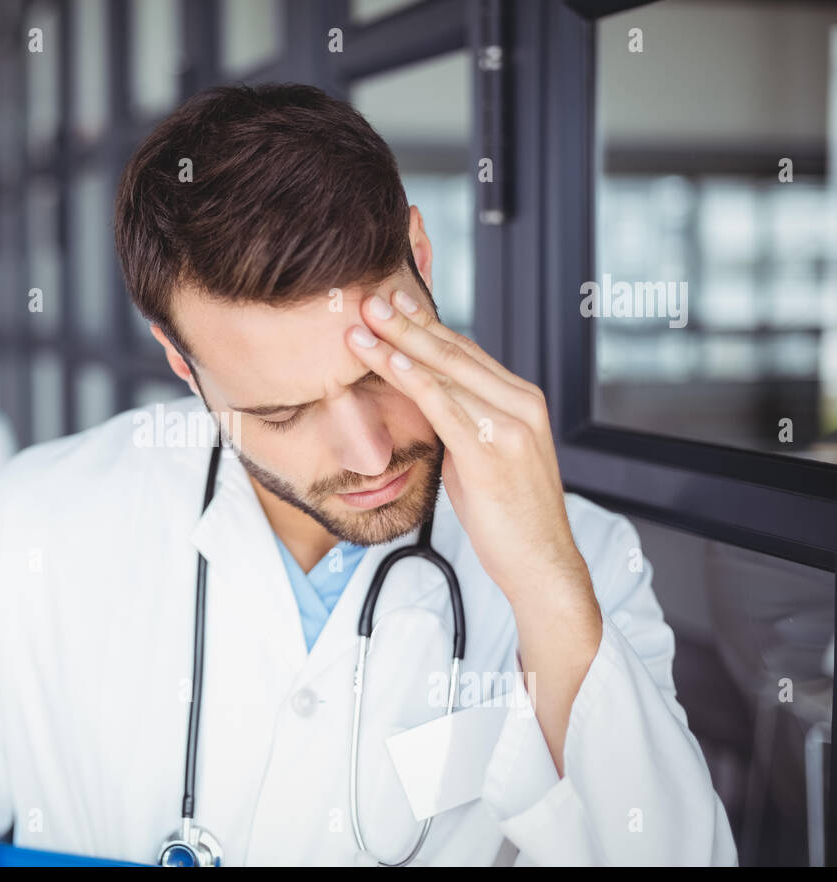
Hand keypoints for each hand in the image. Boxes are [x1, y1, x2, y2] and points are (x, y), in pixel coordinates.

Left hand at [346, 286, 591, 608]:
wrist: (540, 562)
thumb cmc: (507, 514)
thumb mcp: (479, 457)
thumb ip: (458, 422)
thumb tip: (423, 400)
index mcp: (520, 399)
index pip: (464, 350)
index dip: (424, 323)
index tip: (392, 300)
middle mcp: (520, 403)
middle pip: (453, 351)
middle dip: (406, 322)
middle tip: (369, 297)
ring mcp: (511, 424)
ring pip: (446, 372)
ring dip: (400, 343)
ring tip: (364, 322)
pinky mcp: (494, 450)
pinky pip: (446, 406)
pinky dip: (416, 380)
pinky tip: (390, 361)